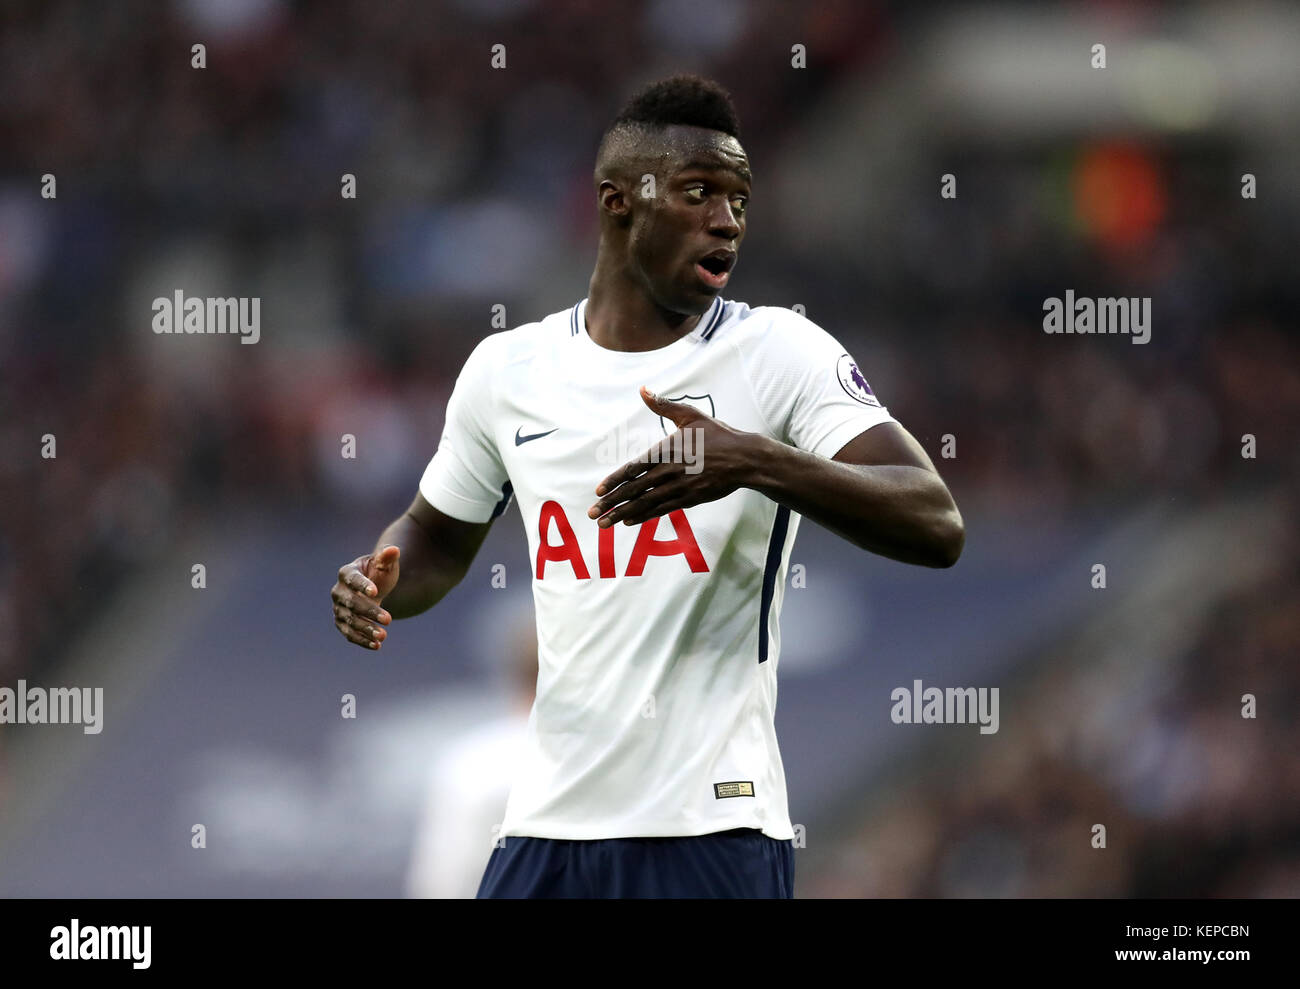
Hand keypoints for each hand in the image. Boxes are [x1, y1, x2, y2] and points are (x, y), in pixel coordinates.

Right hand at [331, 545, 398, 648]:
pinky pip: (349, 634)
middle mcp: (338, 591)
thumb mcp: (385, 564)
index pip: (353, 579)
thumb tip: (393, 550)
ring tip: (383, 636)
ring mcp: (338, 608)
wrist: (374, 588)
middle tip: (389, 620)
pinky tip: (377, 645)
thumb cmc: (379, 573)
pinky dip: (362, 640)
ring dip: (366, 629)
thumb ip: (387, 557)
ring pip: (350, 621)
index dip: (362, 585)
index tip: (376, 592)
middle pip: (352, 603)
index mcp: (347, 573)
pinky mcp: (342, 623)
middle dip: (370, 612)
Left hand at [588, 386, 756, 527]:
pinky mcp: (690, 499)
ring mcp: (680, 487)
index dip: (615, 481)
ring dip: (622, 513)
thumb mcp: (690, 416)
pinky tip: (628, 521)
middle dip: (612, 503)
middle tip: (592, 514)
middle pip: (635, 489)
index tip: (598, 491)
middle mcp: (670, 471)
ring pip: (646, 503)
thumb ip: (663, 405)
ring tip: (604, 522)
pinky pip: (662, 509)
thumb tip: (642, 390)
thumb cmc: (717, 435)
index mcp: (667, 450)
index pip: (634, 468)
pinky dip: (644, 515)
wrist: (745, 458)